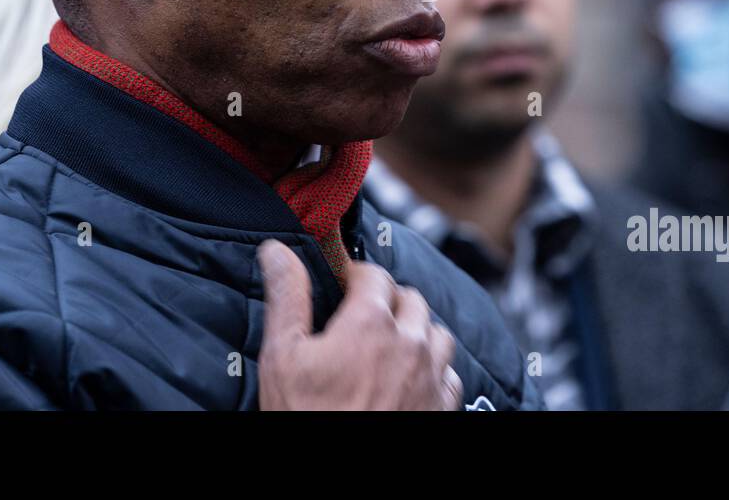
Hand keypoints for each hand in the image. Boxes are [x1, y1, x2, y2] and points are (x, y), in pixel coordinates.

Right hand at [257, 239, 462, 409]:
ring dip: (417, 331)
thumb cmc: (306, 418)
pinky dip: (434, 369)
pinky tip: (411, 379)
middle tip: (361, 317)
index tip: (344, 286)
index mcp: (372, 322)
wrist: (336, 485)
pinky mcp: (443, 408)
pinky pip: (450, 374)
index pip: (375, 275)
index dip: (357, 276)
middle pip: (410, 300)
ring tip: (390, 344)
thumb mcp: (283, 356)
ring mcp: (431, 377)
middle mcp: (411, 343)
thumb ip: (287, 297)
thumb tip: (277, 251)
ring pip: (437, 333)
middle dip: (387, 301)